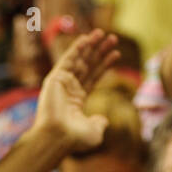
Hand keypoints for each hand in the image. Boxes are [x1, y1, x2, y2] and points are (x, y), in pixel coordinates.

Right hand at [32, 29, 120, 150]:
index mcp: (77, 100)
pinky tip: (87, 38)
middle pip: (88, 65)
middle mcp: (69, 90)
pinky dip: (77, 48)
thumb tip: (104, 120)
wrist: (58, 136)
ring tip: (103, 33)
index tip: (116, 54)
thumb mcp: (94, 133)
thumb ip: (100, 124)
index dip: (105, 65)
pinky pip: (67, 59)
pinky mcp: (55, 78)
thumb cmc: (75, 138)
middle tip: (113, 38)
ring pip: (79, 60)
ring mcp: (61, 83)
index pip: (93, 77)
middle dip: (100, 52)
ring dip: (90, 46)